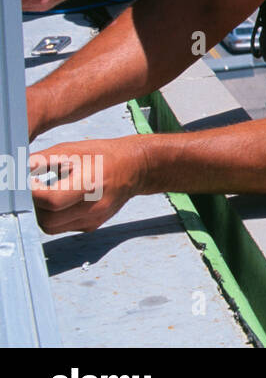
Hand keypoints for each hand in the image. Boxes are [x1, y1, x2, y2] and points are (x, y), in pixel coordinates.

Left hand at [30, 137, 147, 233]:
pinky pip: (63, 228)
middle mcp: (93, 206)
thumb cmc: (103, 155)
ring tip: (47, 195)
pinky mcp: (92, 226)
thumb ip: (42, 160)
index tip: (27, 183)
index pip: (51, 200)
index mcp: (90, 184)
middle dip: (35, 206)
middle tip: (34, 190)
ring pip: (52, 227)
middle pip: (47, 219)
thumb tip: (18, 170)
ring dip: (43, 213)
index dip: (33, 193)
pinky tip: (61, 201)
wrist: (135, 168)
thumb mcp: (72, 149)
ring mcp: (93, 219)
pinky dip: (55, 217)